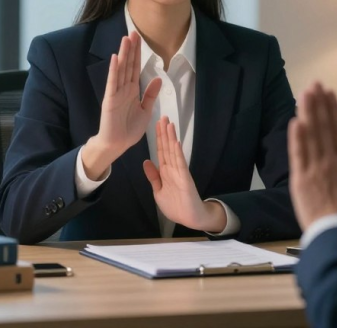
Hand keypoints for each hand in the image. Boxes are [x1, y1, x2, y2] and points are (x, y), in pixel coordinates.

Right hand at [83, 31, 161, 179]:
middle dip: (131, 49)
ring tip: (126, 39)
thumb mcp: (145, 111)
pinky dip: (114, 70)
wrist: (117, 145)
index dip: (138, 54)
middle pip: (128, 64)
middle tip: (133, 31)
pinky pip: (112, 82)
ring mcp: (116, 92)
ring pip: (121, 69)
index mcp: (132, 90)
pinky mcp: (110, 99)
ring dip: (123, 54)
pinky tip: (115, 58)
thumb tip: (159, 78)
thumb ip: (150, 94)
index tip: (140, 39)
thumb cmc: (129, 130)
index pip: (136, 68)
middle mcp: (123, 88)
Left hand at [143, 116, 226, 232]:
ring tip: (169, 124)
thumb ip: (153, 177)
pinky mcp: (185, 178)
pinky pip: (180, 164)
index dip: (158, 138)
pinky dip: (177, 153)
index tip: (156, 125)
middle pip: (167, 148)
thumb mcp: (159, 191)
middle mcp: (172, 169)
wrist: (190, 218)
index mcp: (165, 172)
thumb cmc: (175, 206)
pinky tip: (175, 142)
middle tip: (163, 117)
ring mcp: (179, 172)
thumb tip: (146, 161)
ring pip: (173, 152)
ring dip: (171, 138)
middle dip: (164, 133)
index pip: (161, 151)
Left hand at [288, 82, 336, 232]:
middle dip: (319, 103)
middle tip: (314, 84)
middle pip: (324, 127)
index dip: (334, 109)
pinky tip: (295, 121)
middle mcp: (331, 162)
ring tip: (304, 94)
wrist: (336, 234)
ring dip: (307, 112)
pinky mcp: (300, 179)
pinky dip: (297, 137)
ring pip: (311, 135)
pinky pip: (298, 154)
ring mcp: (315, 169)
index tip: (330, 93)